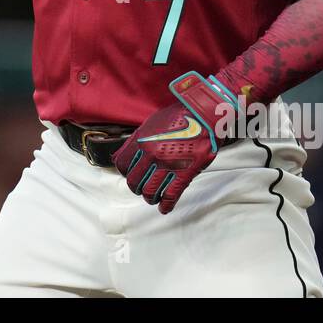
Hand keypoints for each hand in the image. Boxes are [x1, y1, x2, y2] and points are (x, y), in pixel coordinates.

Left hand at [112, 72, 239, 213]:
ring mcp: (168, 165)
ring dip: (150, 198)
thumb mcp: (151, 123)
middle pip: (134, 182)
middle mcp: (152, 154)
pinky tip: (165, 208)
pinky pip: (171, 196)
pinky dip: (166, 206)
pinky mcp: (185, 173)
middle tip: (142, 187)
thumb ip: (134, 141)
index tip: (132, 174)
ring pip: (150, 192)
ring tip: (153, 197)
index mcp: (142, 141)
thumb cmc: (179, 116)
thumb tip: (118, 157)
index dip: (126, 173)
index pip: (122, 165)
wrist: (204, 114)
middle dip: (137, 188)